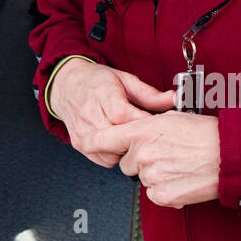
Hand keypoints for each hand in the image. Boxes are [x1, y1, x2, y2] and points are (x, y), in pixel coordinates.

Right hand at [49, 59, 175, 166]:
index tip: (157, 126)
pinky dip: (113, 156)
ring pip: (112, 153)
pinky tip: (118, 145)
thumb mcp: (125, 80)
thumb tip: (174, 99)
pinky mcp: (79, 143)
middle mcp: (90, 114)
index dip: (145, 124)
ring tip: (131, 140)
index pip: (127, 117)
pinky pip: (102, 160)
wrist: (66, 84)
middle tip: (147, 136)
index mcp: (104, 95)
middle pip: (120, 138)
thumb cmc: (96, 81)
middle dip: (137, 140)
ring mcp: (83, 131)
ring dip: (125, 151)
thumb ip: (149, 94)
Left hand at [87, 112, 220, 207]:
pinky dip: (166, 189)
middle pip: (126, 162)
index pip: (104, 139)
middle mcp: (142, 153)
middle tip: (165, 153)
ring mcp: (151, 175)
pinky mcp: (163, 195)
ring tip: (178, 164)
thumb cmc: (204, 133)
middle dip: (140, 159)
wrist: (228, 155)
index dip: (94, 142)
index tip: (86, 142)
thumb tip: (138, 129)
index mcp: (141, 131)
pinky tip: (181, 178)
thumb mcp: (171, 117)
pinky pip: (155, 194)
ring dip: (155, 174)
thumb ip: (147, 125)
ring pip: (143, 178)